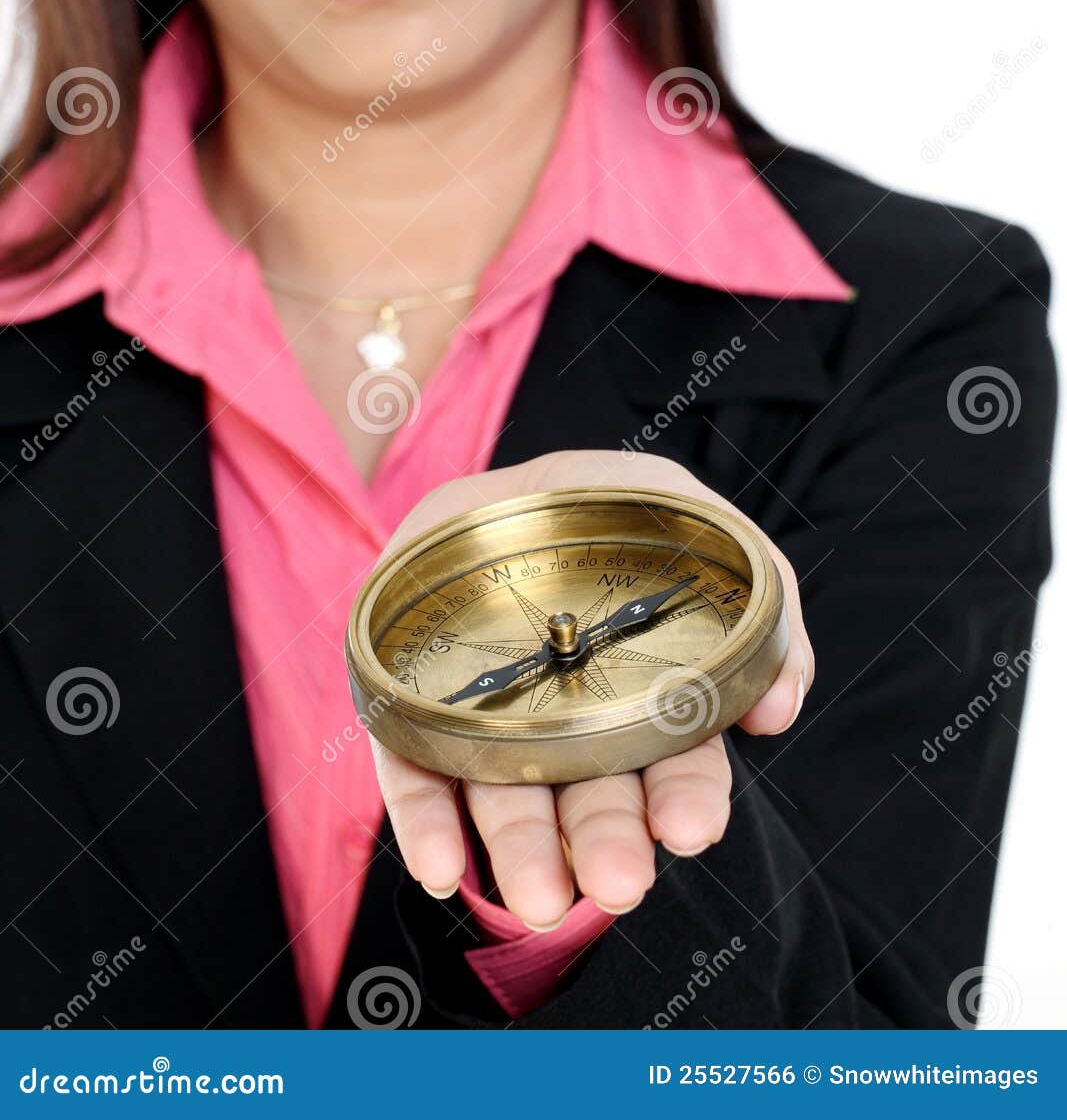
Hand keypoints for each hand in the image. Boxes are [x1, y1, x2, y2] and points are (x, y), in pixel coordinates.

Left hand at [368, 451, 813, 928]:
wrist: (500, 486)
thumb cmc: (610, 507)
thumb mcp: (698, 516)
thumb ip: (767, 598)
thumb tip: (778, 707)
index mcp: (644, 697)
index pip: (674, 760)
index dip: (686, 797)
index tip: (692, 829)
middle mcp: (570, 726)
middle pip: (590, 793)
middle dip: (606, 842)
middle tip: (617, 884)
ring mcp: (489, 725)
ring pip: (506, 797)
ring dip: (523, 849)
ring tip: (540, 899)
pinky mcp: (411, 716)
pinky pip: (413, 772)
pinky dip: (427, 822)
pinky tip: (442, 868)